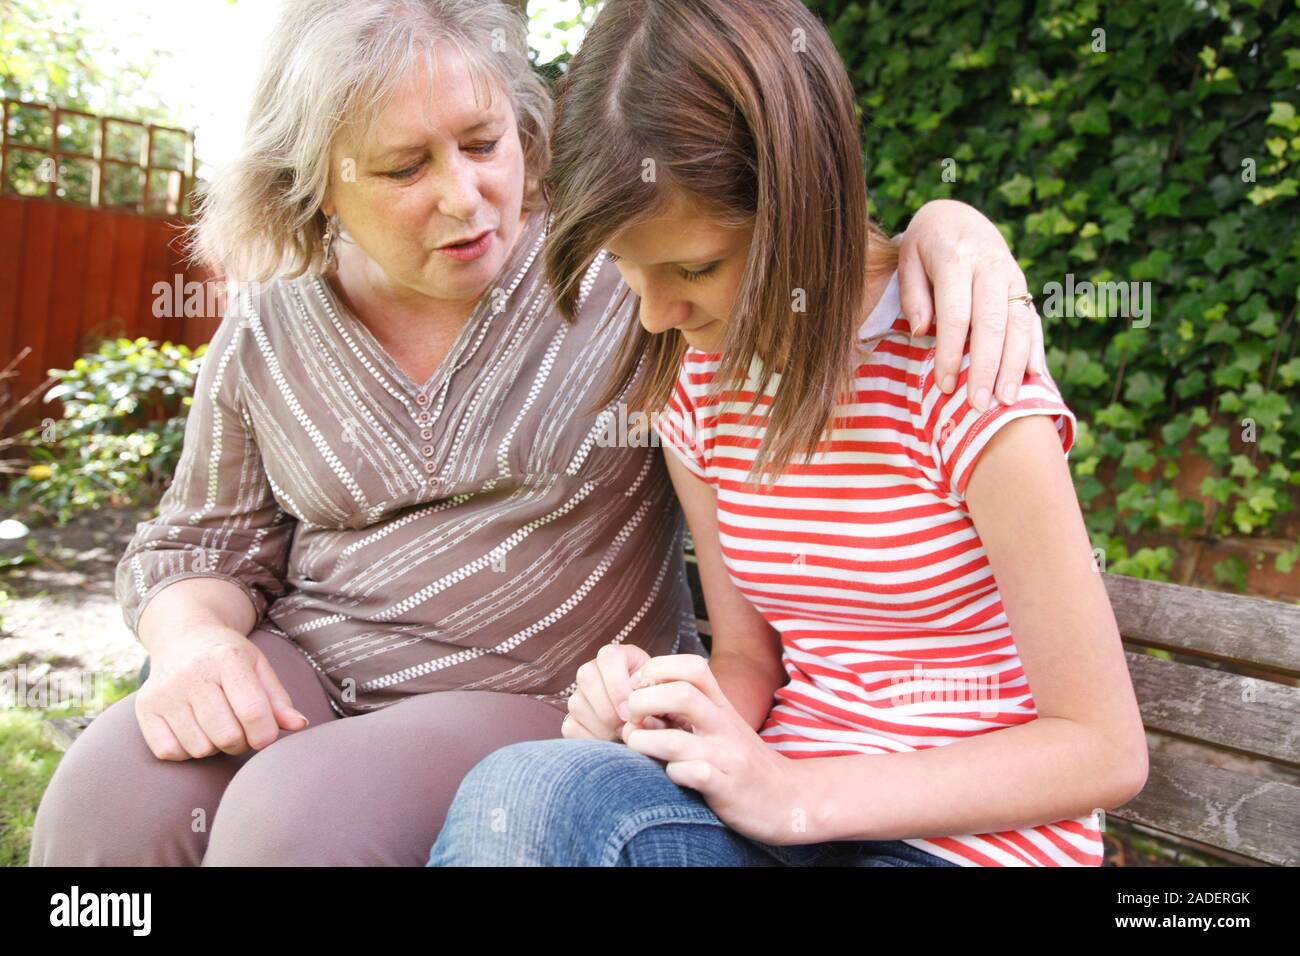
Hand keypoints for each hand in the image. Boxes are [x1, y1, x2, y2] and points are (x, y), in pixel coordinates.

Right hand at [134, 624, 309, 759]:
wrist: (183, 637)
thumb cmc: (229, 657)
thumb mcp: (259, 667)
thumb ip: (279, 699)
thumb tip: (299, 725)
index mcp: (228, 659)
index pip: (254, 712)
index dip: (266, 734)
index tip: (266, 734)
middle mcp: (192, 673)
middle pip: (228, 736)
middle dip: (242, 742)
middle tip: (241, 729)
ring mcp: (165, 692)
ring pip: (200, 748)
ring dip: (214, 746)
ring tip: (216, 724)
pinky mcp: (145, 709)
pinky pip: (170, 752)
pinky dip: (187, 750)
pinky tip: (193, 729)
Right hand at [561, 642, 657, 740]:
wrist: (654, 723)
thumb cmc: (660, 705)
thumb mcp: (663, 696)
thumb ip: (655, 698)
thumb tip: (633, 715)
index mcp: (617, 656)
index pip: (608, 658)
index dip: (618, 687)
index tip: (631, 712)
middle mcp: (593, 670)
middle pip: (588, 678)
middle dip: (609, 710)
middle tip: (626, 727)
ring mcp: (579, 695)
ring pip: (578, 705)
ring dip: (602, 727)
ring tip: (622, 735)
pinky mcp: (571, 719)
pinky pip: (571, 728)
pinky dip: (591, 740)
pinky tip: (610, 743)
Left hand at [619, 654, 808, 845]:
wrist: (789, 798)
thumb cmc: (740, 760)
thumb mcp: (718, 727)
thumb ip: (684, 712)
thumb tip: (636, 703)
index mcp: (721, 704)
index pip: (692, 666)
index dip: (658, 668)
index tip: (640, 688)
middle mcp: (724, 725)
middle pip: (680, 693)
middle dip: (642, 700)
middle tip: (631, 717)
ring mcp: (725, 756)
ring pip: (675, 740)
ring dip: (643, 740)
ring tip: (635, 744)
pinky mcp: (726, 787)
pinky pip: (691, 775)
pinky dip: (672, 773)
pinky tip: (670, 775)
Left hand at [898, 198, 1046, 410]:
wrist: (957, 215)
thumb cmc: (924, 245)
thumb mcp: (907, 260)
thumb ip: (913, 295)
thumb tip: (921, 333)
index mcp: (956, 259)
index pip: (956, 314)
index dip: (951, 352)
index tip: (944, 386)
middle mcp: (990, 267)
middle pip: (992, 324)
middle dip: (986, 368)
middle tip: (979, 405)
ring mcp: (1012, 276)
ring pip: (1019, 324)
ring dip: (1015, 365)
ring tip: (1008, 401)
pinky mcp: (1023, 286)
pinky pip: (1032, 319)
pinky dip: (1035, 349)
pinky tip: (1035, 378)